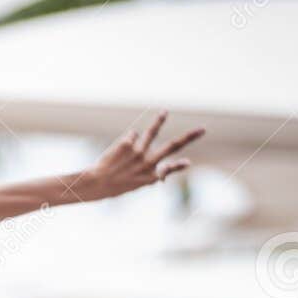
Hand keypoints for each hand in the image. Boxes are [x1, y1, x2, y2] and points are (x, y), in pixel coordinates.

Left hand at [82, 113, 204, 200]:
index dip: (179, 165)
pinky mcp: (127, 143)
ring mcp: (137, 153)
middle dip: (189, 138)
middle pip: (172, 147)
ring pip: (152, 133)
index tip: (188, 162)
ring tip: (164, 112)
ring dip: (159, 121)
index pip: (169, 169)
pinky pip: (131, 137)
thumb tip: (151, 154)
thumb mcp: (134, 184)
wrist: (95, 183)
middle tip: (202, 129)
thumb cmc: (114, 185)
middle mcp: (147, 164)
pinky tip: (117, 152)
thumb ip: (147, 171)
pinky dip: (126, 141)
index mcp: (150, 177)